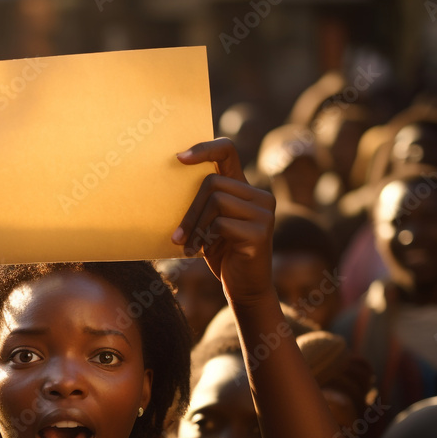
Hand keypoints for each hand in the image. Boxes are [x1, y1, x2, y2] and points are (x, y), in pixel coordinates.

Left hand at [172, 138, 275, 304]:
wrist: (245, 289)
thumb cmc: (222, 253)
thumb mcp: (209, 224)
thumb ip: (204, 202)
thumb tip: (172, 181)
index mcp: (245, 189)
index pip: (227, 151)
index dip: (204, 149)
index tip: (179, 158)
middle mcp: (260, 196)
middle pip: (213, 182)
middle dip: (190, 209)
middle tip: (178, 235)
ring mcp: (264, 214)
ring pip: (216, 201)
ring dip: (194, 226)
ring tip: (188, 246)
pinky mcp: (261, 233)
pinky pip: (221, 223)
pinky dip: (204, 238)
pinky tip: (201, 252)